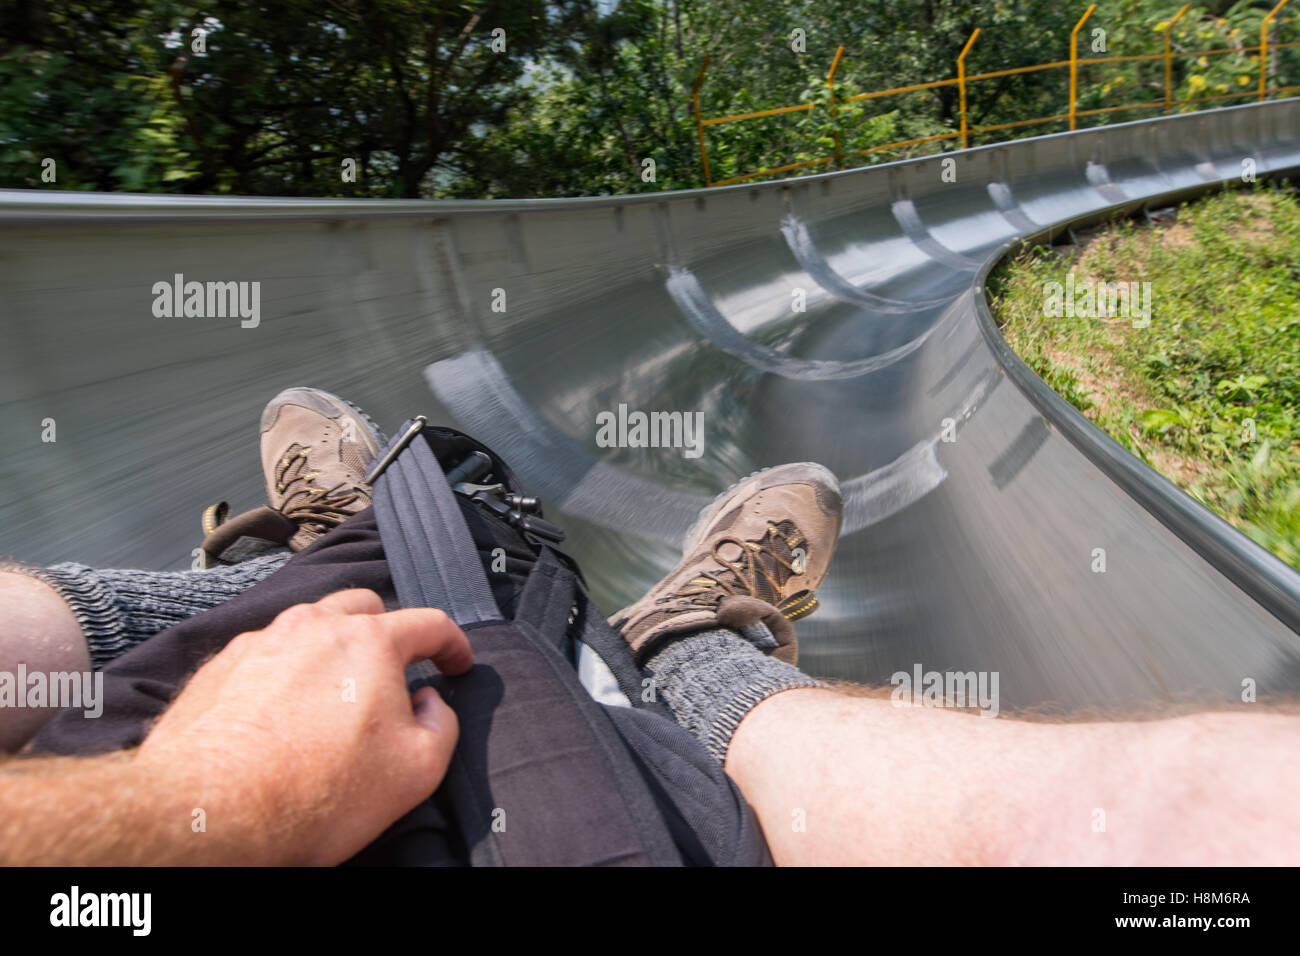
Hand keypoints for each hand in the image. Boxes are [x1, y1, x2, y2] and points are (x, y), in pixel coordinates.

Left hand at [135, 589, 471, 864]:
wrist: (210, 814)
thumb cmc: (314, 794)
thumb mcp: (417, 770)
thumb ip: (441, 724)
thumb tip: (428, 703)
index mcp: (369, 641)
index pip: (429, 624)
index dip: (453, 644)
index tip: (455, 663)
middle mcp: (313, 627)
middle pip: (364, 607)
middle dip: (388, 632)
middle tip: (393, 673)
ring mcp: (261, 642)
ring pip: (310, 627)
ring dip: (332, 650)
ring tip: (333, 696)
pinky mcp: (220, 667)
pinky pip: (266, 654)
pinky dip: (286, 672)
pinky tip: (284, 713)